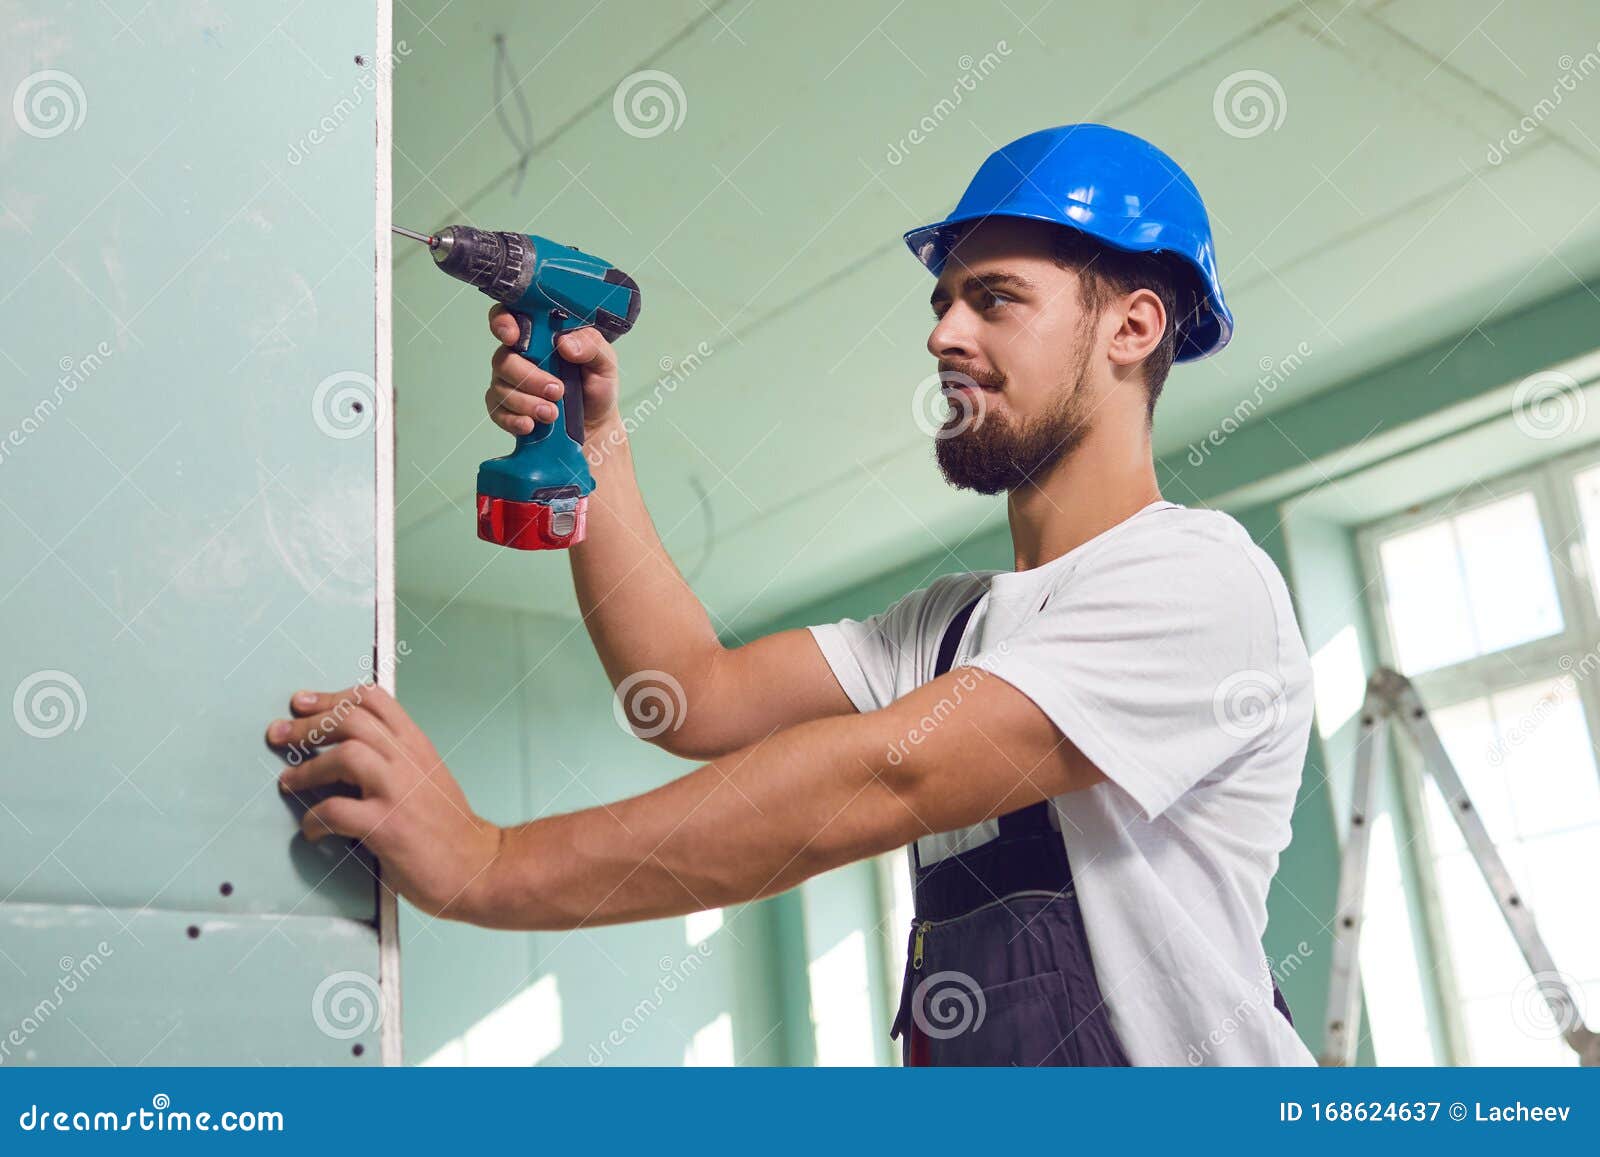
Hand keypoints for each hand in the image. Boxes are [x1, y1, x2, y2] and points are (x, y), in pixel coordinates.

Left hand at [267, 684, 501, 922]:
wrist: (478, 866)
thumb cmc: (448, 828)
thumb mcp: (426, 776)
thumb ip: (394, 758)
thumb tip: (344, 752)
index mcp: (416, 745)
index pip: (374, 700)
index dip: (332, 697)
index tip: (303, 703)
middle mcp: (408, 761)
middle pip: (352, 719)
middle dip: (308, 724)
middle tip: (281, 734)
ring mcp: (398, 792)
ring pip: (345, 756)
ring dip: (307, 768)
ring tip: (288, 782)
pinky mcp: (387, 826)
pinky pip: (337, 811)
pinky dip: (313, 819)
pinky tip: (311, 829)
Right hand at [484, 304, 620, 434]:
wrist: (596, 426)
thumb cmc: (596, 387)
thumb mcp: (605, 362)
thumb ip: (591, 345)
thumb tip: (565, 343)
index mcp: (539, 336)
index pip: (509, 317)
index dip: (503, 323)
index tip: (513, 336)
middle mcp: (520, 357)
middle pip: (503, 359)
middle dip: (528, 377)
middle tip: (557, 390)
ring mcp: (510, 383)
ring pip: (501, 387)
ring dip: (527, 402)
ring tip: (553, 413)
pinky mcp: (507, 410)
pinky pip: (498, 412)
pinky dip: (514, 420)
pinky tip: (531, 424)